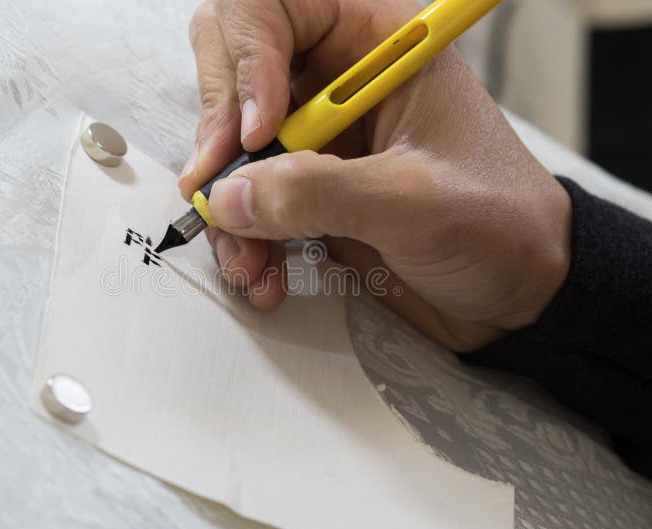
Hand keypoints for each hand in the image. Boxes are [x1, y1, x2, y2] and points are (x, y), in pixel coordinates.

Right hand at [180, 0, 571, 351]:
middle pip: (234, 67)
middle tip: (220, 186)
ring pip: (230, 143)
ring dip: (227, 203)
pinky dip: (243, 236)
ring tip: (248, 257)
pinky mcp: (308, 190)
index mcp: (376, 44)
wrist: (516, 292)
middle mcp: (338, 82)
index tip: (255, 132)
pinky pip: (247, 198)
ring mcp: (318, 138)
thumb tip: (231, 195)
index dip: (249, 58)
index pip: (275, 7)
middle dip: (219, 131)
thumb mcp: (414, 201)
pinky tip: (263, 272)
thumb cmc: (498, 226)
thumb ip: (318, 191)